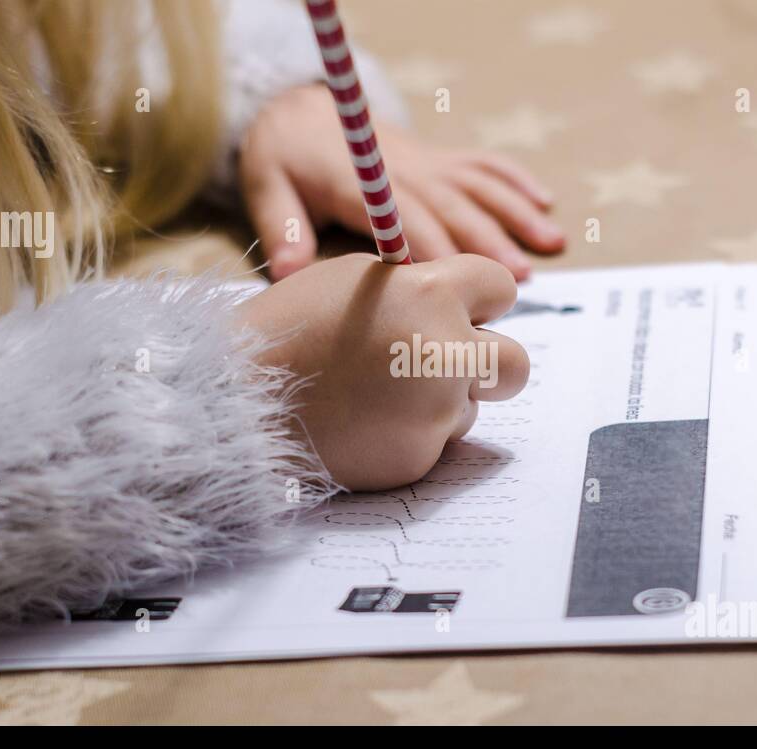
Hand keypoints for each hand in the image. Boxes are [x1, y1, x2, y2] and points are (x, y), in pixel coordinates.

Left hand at [238, 84, 564, 281]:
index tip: (455, 280)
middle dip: (487, 241)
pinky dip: (516, 181)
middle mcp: (403, 169)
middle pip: (451, 205)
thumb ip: (283, 231)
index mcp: (360, 181)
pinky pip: (483, 165)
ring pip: (478, 186)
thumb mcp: (266, 190)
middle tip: (518, 278)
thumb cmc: (283, 160)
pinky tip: (546, 204)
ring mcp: (426, 162)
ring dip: (514, 215)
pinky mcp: (438, 159)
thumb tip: (289, 273)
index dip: (429, 247)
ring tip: (549, 245)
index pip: (402, 216)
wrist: (300, 113)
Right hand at [238, 253, 528, 489]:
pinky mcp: (419, 458)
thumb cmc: (288, 330)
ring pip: (470, 405)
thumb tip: (462, 301)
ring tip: (373, 392)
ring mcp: (435, 412)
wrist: (240, 402)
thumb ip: (417, 287)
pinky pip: (435, 443)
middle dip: (490, 362)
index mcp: (431, 295)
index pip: (499, 286)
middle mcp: (445, 354)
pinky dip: (408, 435)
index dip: (481, 298)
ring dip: (439, 400)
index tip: (464, 308)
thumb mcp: (353, 281)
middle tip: (450, 363)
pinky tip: (364, 423)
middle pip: (516, 363)